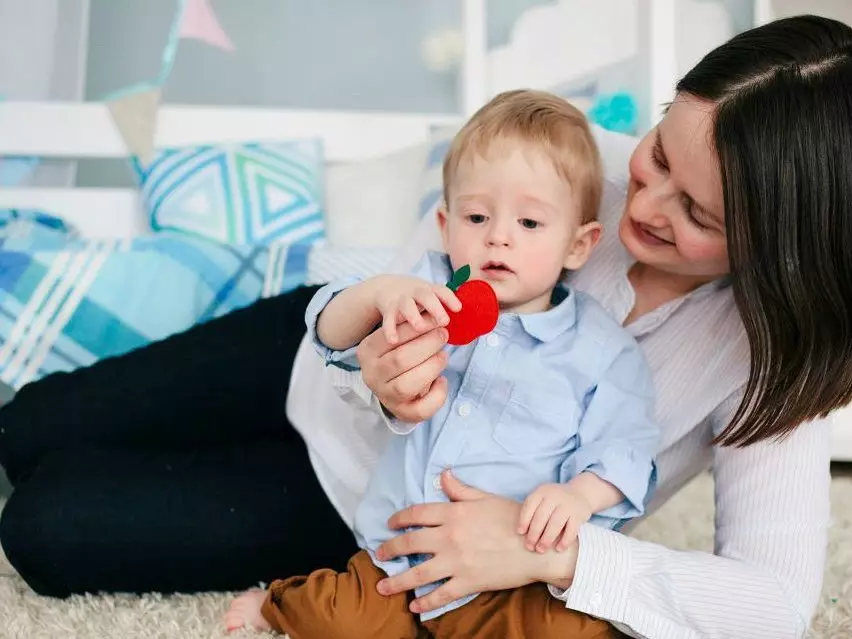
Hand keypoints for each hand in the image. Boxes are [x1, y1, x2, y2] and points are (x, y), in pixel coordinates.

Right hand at [357, 319, 450, 423]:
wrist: (392, 381)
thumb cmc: (400, 351)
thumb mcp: (399, 335)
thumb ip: (411, 325)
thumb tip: (433, 316)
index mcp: (367, 351)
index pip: (391, 337)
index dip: (416, 328)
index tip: (435, 320)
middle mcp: (371, 375)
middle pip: (400, 360)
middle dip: (427, 345)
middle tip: (443, 334)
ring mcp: (385, 395)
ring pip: (407, 385)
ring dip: (431, 368)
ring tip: (443, 356)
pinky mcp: (402, 412)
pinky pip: (421, 409)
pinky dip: (437, 395)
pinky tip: (442, 380)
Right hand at [373, 276, 461, 344]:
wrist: (388, 286)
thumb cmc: (417, 298)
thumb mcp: (431, 297)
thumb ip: (445, 309)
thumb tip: (468, 327)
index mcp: (430, 291)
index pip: (442, 291)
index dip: (450, 298)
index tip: (458, 308)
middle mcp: (416, 293)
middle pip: (426, 296)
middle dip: (435, 307)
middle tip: (444, 321)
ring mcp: (402, 300)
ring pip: (407, 305)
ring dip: (414, 316)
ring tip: (420, 327)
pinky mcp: (389, 309)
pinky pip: (388, 319)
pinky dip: (390, 329)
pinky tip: (393, 341)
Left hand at [374, 471, 578, 614]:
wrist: (536, 546)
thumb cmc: (513, 518)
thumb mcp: (485, 498)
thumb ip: (460, 490)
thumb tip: (444, 476)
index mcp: (453, 513)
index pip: (416, 514)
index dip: (399, 519)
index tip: (390, 524)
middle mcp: (449, 537)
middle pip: (409, 543)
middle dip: (389, 549)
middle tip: (379, 554)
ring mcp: (457, 562)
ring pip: (418, 574)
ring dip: (397, 582)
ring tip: (382, 587)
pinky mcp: (468, 582)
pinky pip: (441, 595)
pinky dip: (425, 603)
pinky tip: (415, 606)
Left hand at [518, 483, 592, 552]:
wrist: (580, 493)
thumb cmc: (555, 501)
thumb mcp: (543, 498)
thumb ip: (533, 510)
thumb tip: (522, 533)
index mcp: (542, 492)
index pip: (530, 505)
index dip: (524, 520)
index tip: (520, 533)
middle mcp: (554, 496)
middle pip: (541, 517)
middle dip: (534, 534)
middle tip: (529, 547)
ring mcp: (568, 505)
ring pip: (555, 524)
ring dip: (546, 539)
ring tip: (540, 549)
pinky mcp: (579, 515)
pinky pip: (571, 530)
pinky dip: (564, 541)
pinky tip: (558, 549)